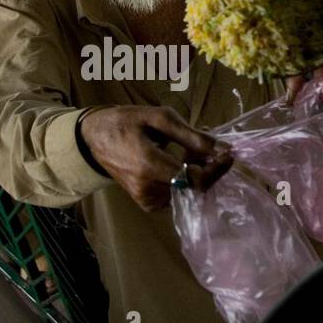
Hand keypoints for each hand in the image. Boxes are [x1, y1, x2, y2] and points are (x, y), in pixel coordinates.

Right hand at [79, 106, 232, 211]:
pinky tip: (176, 161)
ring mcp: (146, 200)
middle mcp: (148, 189)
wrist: (93, 139)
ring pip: (187, 190)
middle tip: (205, 144)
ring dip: (195, 171)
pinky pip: (176, 194)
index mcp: (149, 165)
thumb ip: (191, 136)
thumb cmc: (125, 122)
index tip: (229, 153)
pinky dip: (183, 179)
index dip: (216, 169)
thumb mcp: (158, 118)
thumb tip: (222, 148)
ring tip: (187, 149)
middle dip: (207, 166)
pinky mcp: (147, 204)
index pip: (195, 178)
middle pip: (194, 186)